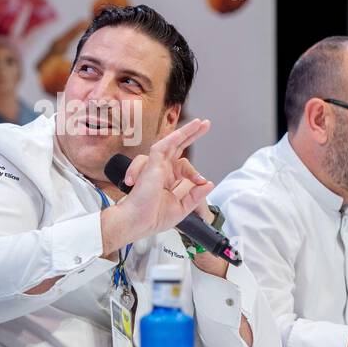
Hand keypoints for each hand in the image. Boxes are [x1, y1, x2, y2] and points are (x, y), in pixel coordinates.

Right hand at [111, 118, 212, 241]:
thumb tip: (209, 183)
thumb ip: (195, 195)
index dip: (195, 173)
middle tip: (205, 124)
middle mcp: (161, 169)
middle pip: (178, 146)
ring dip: (185, 131)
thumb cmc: (153, 217)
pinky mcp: (150, 166)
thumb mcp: (181, 207)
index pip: (184, 166)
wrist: (138, 222)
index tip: (201, 182)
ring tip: (200, 123)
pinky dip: (171, 140)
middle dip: (191, 134)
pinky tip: (181, 133)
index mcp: (167, 178)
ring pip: (170, 142)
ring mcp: (156, 166)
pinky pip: (160, 148)